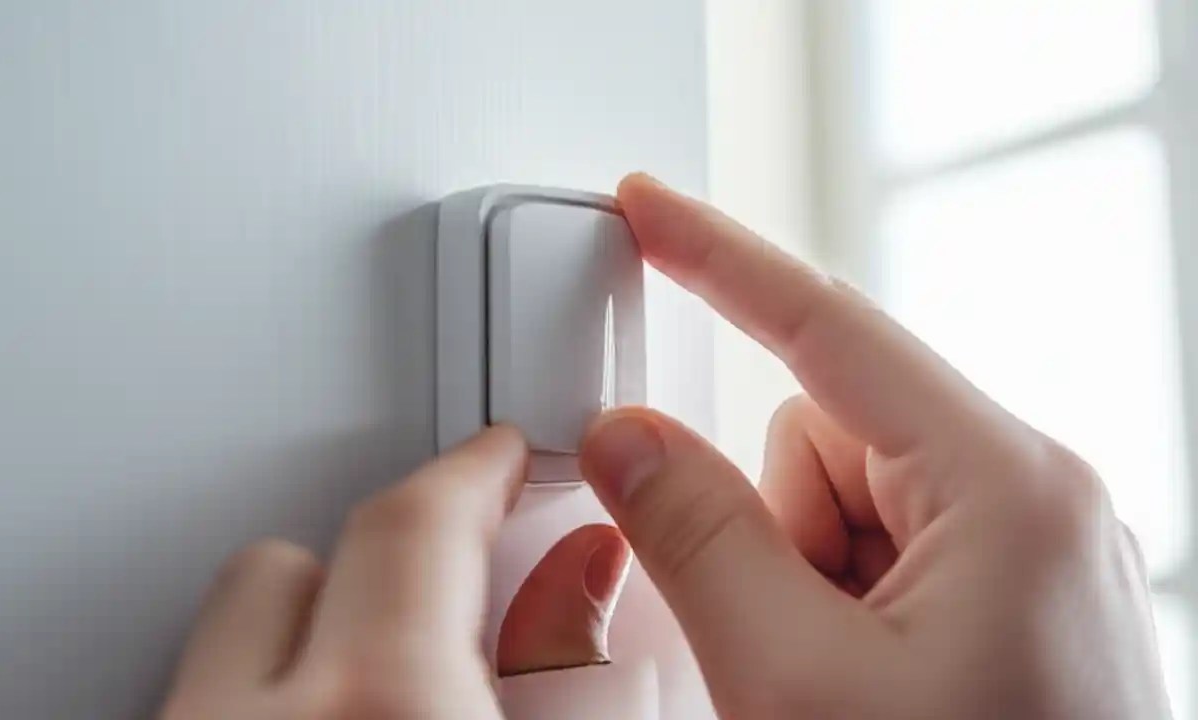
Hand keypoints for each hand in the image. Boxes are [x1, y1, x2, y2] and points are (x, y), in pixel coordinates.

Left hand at [159, 426, 629, 718]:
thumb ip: (572, 668)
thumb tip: (578, 580)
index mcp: (378, 711)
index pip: (415, 524)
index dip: (471, 478)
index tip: (491, 464)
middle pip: (278, 572)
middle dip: (361, 571)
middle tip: (433, 610)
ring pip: (214, 655)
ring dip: (298, 653)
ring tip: (378, 698)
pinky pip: (192, 709)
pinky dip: (255, 710)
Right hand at [578, 174, 1170, 718]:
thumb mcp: (796, 686)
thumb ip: (695, 540)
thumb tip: (627, 440)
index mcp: (1007, 487)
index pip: (825, 331)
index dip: (720, 258)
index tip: (650, 208)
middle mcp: (1030, 498)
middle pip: (825, 432)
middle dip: (779, 524)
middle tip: (798, 643)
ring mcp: (1022, 551)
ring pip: (840, 501)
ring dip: (807, 579)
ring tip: (845, 684)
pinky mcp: (1005, 598)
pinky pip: (875, 552)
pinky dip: (840, 606)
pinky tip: (875, 691)